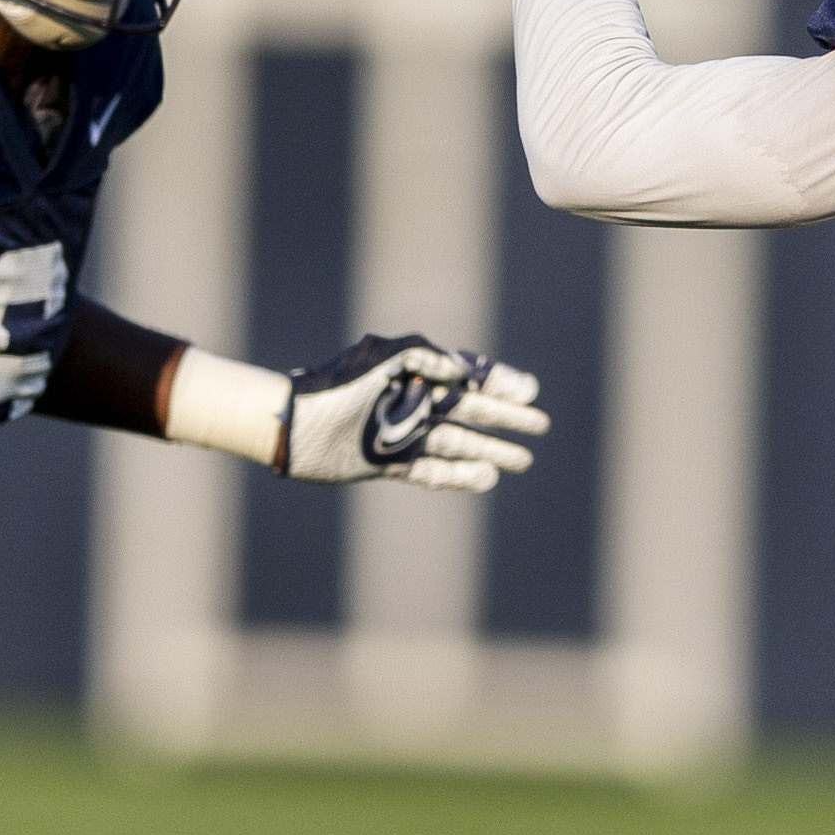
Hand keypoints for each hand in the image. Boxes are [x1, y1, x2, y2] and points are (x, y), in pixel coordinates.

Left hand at [281, 336, 550, 492]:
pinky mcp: (390, 464)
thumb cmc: (338, 383)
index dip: (499, 382)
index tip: (528, 391)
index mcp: (415, 374)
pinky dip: (461, 475)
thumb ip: (427, 357)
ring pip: (458, 443)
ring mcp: (403, 436)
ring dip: (492, 450)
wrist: (294, 423)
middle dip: (506, 417)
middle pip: (470, 411)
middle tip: (540, 425)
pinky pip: (434, 471)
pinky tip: (487, 477)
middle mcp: (413, 404)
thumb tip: (464, 372)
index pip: (466, 377)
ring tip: (524, 459)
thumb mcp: (385, 356)